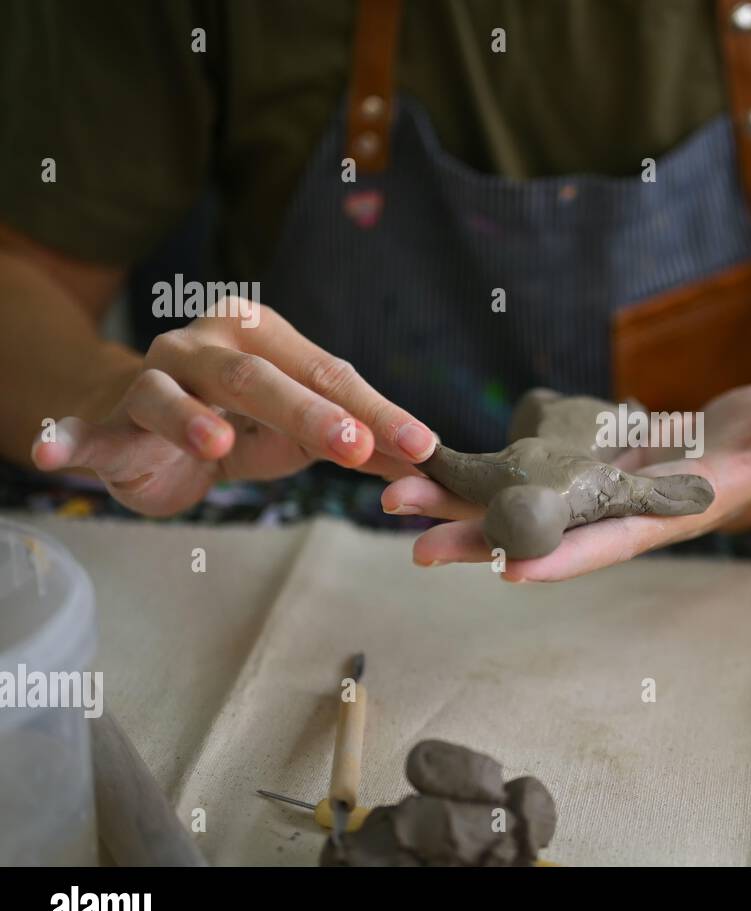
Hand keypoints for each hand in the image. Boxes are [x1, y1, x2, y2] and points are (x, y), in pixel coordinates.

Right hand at [31, 298, 437, 515]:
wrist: (141, 424)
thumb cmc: (236, 423)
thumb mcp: (298, 432)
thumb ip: (355, 443)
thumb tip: (428, 465)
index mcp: (265, 339)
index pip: (329, 375)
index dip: (377, 412)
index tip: (423, 446)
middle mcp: (208, 346)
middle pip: (261, 379)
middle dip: (309, 413)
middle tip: (356, 445)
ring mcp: (152, 376)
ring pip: (172, 396)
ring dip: (191, 420)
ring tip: (217, 445)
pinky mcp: (106, 417)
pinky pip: (88, 428)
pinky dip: (70, 437)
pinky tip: (55, 449)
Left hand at [382, 376, 750, 580]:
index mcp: (671, 511)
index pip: (615, 540)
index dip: (567, 556)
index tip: (510, 570)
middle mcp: (624, 511)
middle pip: (547, 532)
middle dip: (484, 539)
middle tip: (416, 542)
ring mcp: (599, 490)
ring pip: (520, 505)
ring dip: (462, 507)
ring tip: (396, 502)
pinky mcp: (584, 465)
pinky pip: (522, 473)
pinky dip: (479, 473)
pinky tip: (432, 466)